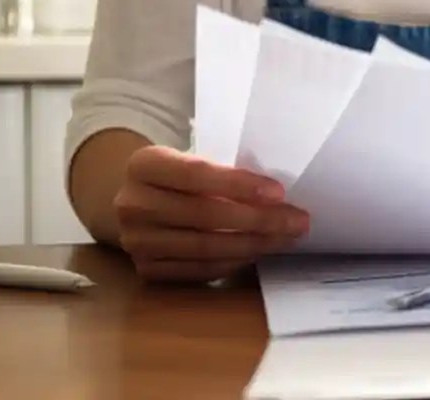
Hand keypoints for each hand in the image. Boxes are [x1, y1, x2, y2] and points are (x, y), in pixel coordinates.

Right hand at [113, 146, 310, 281]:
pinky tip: (258, 252)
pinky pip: (199, 269)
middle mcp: (132, 204)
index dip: (239, 185)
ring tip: (285, 238)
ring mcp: (136, 241)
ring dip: (253, 245)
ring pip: (205, 247)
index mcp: (144, 165)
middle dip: (258, 220)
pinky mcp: (146, 269)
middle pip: (204, 215)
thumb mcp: (190, 160)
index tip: (279, 193)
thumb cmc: (178, 177)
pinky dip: (234, 262)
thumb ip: (221, 172)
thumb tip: (277, 197)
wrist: (134, 201)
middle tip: (297, 221)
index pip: (196, 174)